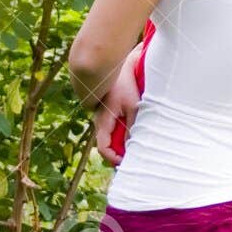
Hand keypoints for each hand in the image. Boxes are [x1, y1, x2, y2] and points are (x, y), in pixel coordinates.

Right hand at [94, 49, 142, 165]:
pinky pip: (109, 132)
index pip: (103, 148)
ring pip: (107, 140)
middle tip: (131, 163)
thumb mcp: (133, 108)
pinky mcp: (105, 116)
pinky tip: (129, 140)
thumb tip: (131, 146)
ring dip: (117, 148)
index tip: (126, 162)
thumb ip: (131, 127)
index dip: (113, 159)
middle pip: (104, 147)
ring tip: (132, 153)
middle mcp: (98, 122)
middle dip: (116, 157)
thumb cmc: (125, 87)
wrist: (116, 68)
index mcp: (103, 121)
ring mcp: (101, 119)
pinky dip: (118, 139)